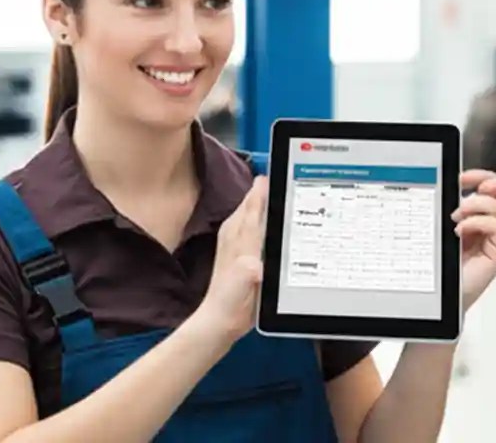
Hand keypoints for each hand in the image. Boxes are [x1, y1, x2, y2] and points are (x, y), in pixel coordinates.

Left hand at [194, 176, 267, 342]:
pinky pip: (250, 226)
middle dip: (262, 190)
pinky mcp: (239, 252)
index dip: (261, 192)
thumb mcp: (242, 288)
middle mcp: (235, 237)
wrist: (219, 319)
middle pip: (251, 206)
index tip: (270, 177)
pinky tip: (262, 218)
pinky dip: (257, 217)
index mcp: (240, 240)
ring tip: (269, 188)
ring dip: (259, 201)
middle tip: (276, 175)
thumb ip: (247, 274)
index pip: (252, 209)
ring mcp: (235, 243)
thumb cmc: (231, 302)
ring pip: (249, 214)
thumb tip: (254, 267)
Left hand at [453, 170, 495, 310]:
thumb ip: (461, 208)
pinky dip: (476, 222)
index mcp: (490, 221)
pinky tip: (459, 231)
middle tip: (480, 187)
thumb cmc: (444, 265)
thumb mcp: (450, 228)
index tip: (465, 178)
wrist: (440, 297)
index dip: (492, 177)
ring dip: (477, 203)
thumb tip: (458, 184)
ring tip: (457, 215)